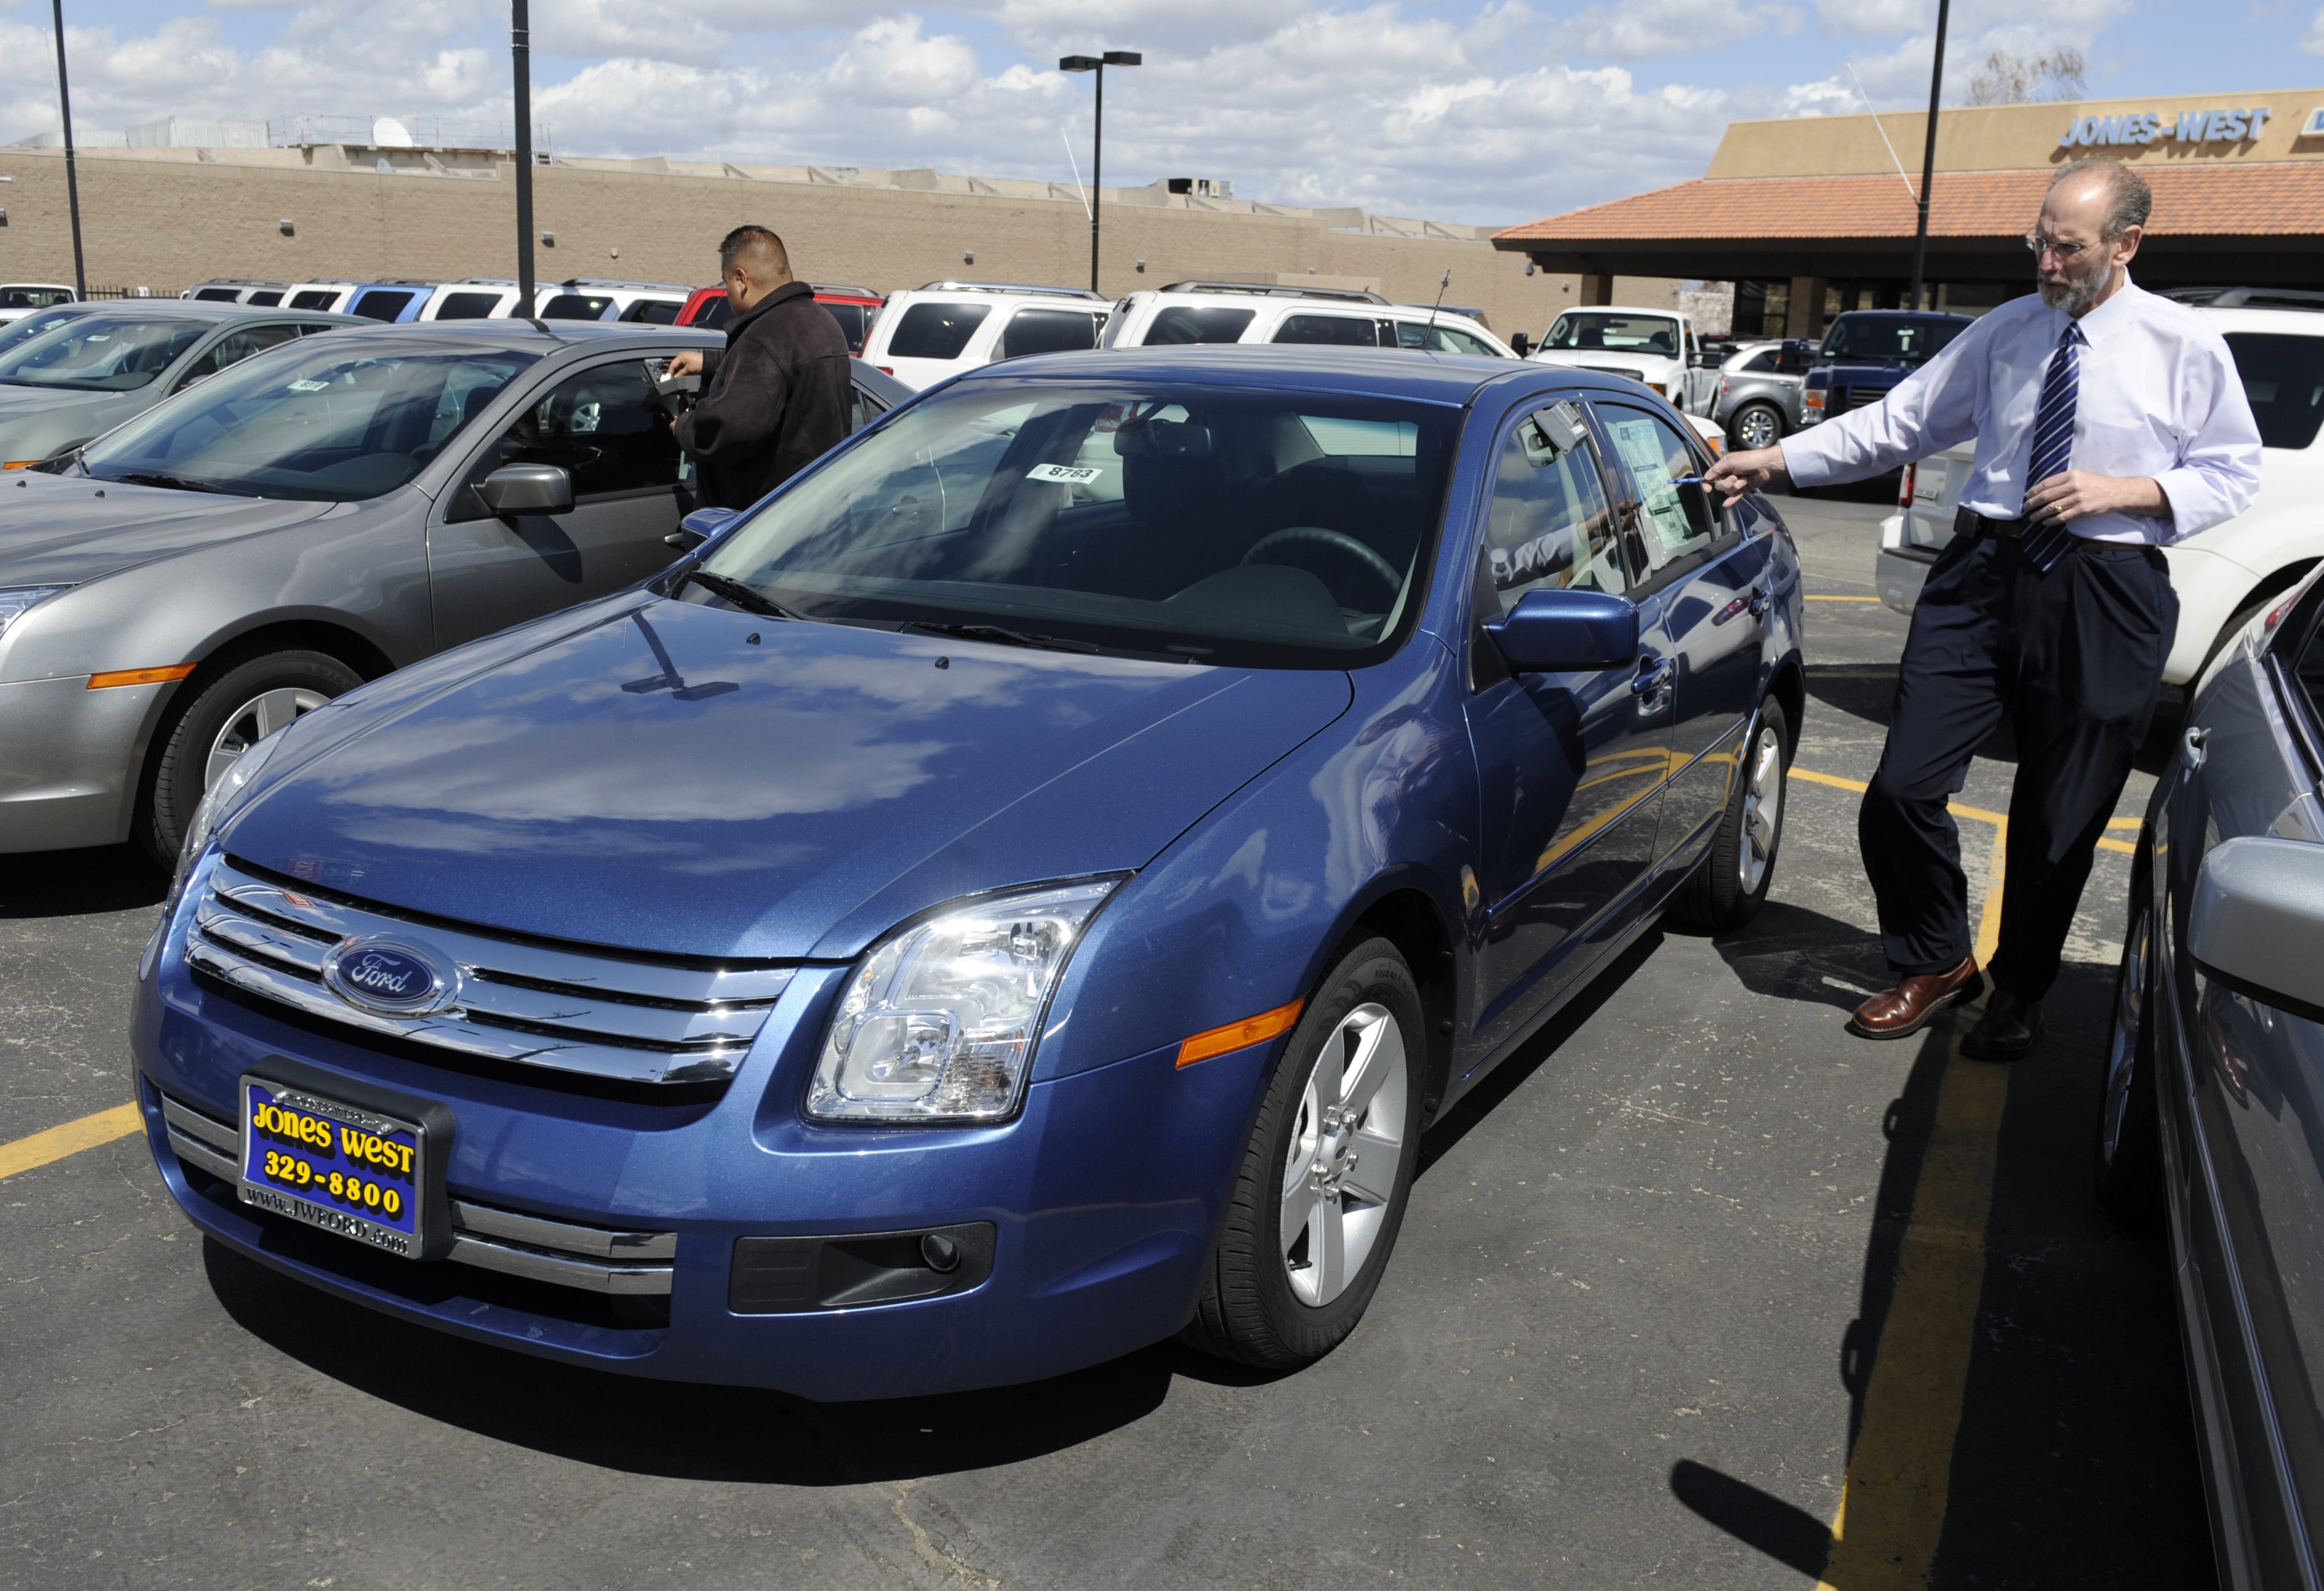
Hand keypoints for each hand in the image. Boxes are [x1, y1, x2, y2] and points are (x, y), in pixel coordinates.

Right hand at [666, 351, 703, 379]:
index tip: (669, 378)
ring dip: (678, 373)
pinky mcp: (689, 363)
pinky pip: (683, 368)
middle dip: (673, 373)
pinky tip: (682, 376)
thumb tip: (675, 378)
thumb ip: (681, 374)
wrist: (709, 362)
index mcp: (680, 356)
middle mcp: (682, 357)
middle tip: (672, 380)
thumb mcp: (688, 369)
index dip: (670, 372)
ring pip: (679, 368)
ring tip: (677, 379)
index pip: (672, 365)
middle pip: (675, 366)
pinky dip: (682, 372)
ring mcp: (685, 360)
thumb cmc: (700, 363)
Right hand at [1705, 445, 1788, 498]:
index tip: (1708, 489)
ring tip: (1745, 479)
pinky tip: (1726, 504)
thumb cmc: (1748, 459)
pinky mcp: (1744, 489)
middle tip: (1735, 477)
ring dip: (1736, 486)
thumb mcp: (1729, 461)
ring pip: (1729, 491)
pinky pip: (1735, 497)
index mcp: (1723, 467)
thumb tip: (1706, 478)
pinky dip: (1731, 500)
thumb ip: (1716, 470)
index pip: (1710, 478)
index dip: (1707, 484)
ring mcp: (1736, 483)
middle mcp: (1728, 475)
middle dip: (1727, 483)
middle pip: (1719, 486)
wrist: (1766, 464)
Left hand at [2022, 470, 2165, 525]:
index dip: (2034, 491)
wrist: (2116, 492)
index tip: (2027, 496)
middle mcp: (2073, 485)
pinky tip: (2045, 523)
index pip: (2046, 483)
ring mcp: (2077, 498)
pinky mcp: (2082, 510)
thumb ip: (2064, 481)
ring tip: (2032, 517)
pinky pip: (2061, 517)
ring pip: (2052, 508)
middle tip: (2025, 508)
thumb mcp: (2081, 476)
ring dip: (2039, 514)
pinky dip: (2050, 521)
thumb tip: (2043, 490)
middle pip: (2046, 496)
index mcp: (2071, 475)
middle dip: (2032, 503)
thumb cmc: (2097, 484)